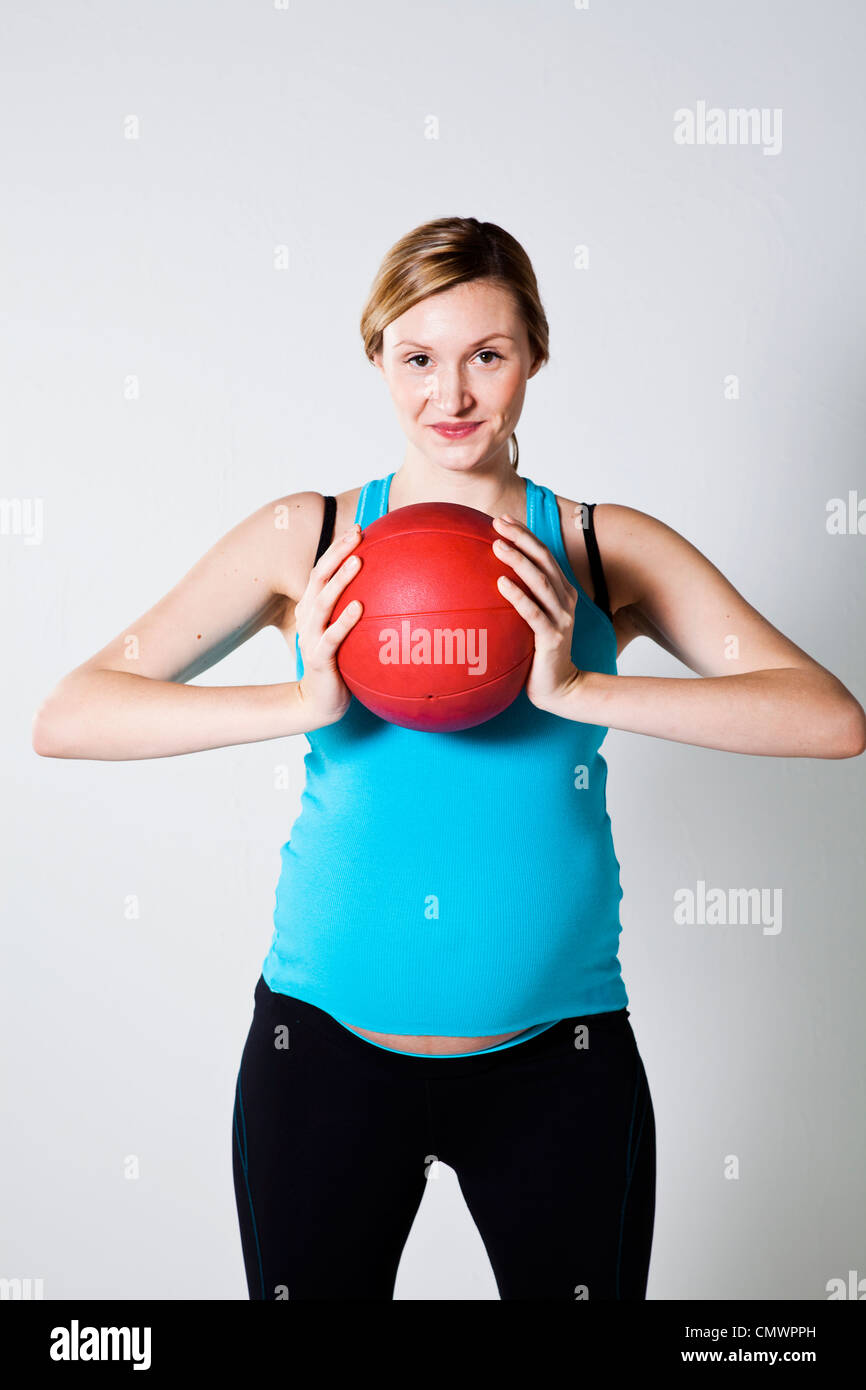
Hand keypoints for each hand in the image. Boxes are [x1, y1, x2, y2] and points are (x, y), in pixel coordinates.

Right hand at [295, 521, 363, 726]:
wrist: (320, 703)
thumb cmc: (341, 666)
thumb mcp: (349, 637)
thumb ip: (361, 614)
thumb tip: (398, 594)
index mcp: (313, 609)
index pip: (322, 571)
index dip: (338, 548)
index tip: (359, 529)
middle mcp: (307, 618)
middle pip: (318, 577)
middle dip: (337, 552)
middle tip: (358, 534)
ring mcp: (310, 637)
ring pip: (322, 601)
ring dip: (340, 580)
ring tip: (358, 561)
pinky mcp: (318, 658)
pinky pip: (333, 636)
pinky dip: (345, 620)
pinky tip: (360, 607)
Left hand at [491, 513, 582, 711]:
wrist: (561, 689)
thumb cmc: (539, 656)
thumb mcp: (530, 624)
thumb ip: (520, 603)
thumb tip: (485, 584)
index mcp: (562, 593)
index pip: (543, 555)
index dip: (524, 535)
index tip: (502, 519)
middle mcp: (565, 601)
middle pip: (544, 560)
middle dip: (521, 538)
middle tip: (497, 523)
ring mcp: (561, 618)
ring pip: (540, 581)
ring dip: (519, 560)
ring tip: (498, 544)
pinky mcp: (552, 638)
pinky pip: (532, 612)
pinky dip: (517, 595)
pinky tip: (500, 582)